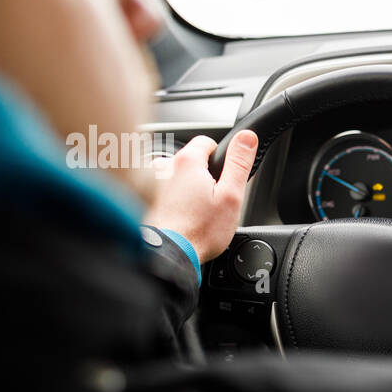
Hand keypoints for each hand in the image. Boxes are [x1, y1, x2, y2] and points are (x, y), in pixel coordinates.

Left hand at [143, 131, 257, 262]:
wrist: (169, 254)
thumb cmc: (199, 231)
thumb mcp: (230, 196)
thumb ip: (239, 163)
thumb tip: (247, 137)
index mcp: (187, 161)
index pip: (207, 142)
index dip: (220, 159)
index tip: (222, 178)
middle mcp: (164, 165)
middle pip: (191, 161)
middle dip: (202, 176)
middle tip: (210, 201)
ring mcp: (150, 181)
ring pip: (176, 175)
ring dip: (185, 187)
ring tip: (192, 211)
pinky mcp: (143, 196)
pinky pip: (163, 189)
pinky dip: (171, 198)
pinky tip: (178, 215)